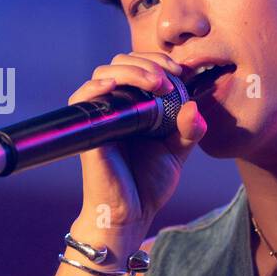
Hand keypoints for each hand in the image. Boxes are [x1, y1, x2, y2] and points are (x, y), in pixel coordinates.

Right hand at [67, 51, 207, 229]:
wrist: (132, 214)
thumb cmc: (149, 183)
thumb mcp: (178, 151)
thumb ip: (190, 129)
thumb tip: (194, 105)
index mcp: (136, 105)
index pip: (141, 67)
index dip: (160, 62)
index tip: (182, 71)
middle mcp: (115, 106)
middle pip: (122, 62)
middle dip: (148, 62)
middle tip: (170, 76)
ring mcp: (100, 116)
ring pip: (104, 73)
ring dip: (131, 70)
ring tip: (155, 82)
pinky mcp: (88, 129)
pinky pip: (82, 98)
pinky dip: (96, 86)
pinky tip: (114, 85)